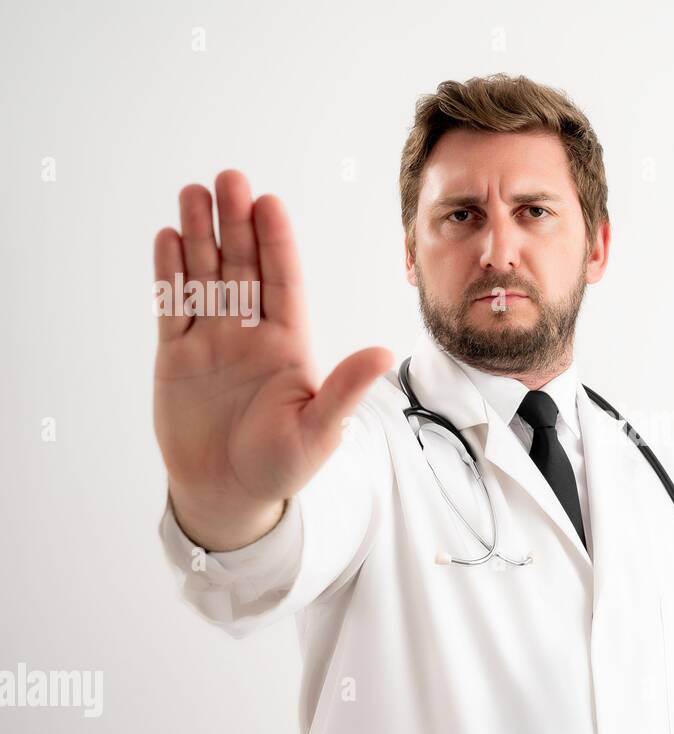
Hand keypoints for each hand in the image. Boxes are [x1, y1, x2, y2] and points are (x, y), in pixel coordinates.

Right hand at [152, 170, 390, 550]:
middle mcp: (251, 334)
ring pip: (205, 276)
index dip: (276, 243)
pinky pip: (173, 305)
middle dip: (236, 224)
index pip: (284, 282)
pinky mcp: (177, 355)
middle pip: (242, 267)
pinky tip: (168, 236)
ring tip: (194, 193)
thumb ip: (345, 389)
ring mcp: (213, 341)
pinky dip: (169, 273)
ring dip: (200, 235)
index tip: (270, 204)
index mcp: (289, 345)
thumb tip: (384, 353)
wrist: (229, 494)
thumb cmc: (282, 466)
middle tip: (230, 178)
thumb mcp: (320, 431)